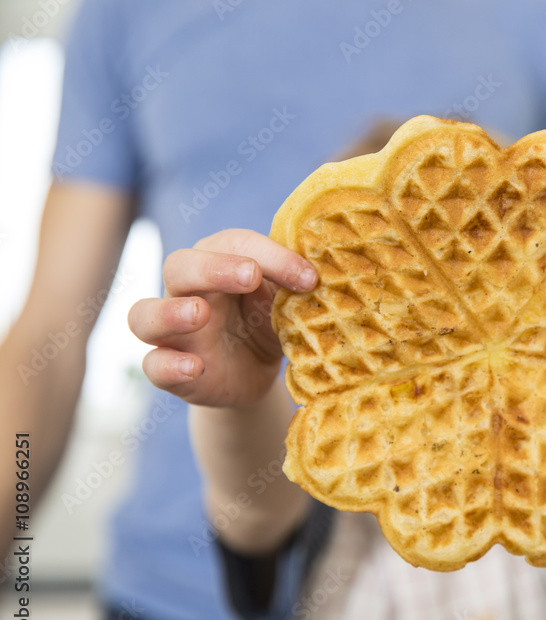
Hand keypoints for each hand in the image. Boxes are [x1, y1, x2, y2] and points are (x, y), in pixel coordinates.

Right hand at [128, 229, 316, 407]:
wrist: (256, 374)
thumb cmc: (269, 321)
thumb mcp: (287, 300)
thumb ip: (298, 284)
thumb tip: (326, 272)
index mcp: (218, 261)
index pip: (235, 243)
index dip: (272, 255)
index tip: (309, 276)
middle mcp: (187, 291)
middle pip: (179, 266)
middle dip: (214, 267)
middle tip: (251, 275)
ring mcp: (173, 332)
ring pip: (144, 314)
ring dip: (170, 311)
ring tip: (200, 314)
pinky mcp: (170, 370)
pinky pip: (153, 366)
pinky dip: (168, 365)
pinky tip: (194, 367)